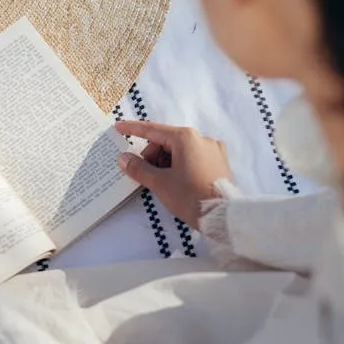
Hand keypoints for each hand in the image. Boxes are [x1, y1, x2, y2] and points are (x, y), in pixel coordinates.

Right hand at [115, 121, 232, 228]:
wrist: (224, 215)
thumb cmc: (191, 197)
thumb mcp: (160, 183)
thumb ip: (139, 168)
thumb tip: (124, 158)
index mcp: (185, 138)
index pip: (153, 130)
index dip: (133, 129)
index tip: (119, 127)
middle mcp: (201, 138)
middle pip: (167, 141)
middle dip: (152, 155)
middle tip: (145, 174)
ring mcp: (213, 150)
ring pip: (181, 150)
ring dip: (166, 161)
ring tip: (162, 182)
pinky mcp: (220, 162)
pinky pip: (194, 157)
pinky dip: (181, 165)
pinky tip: (177, 181)